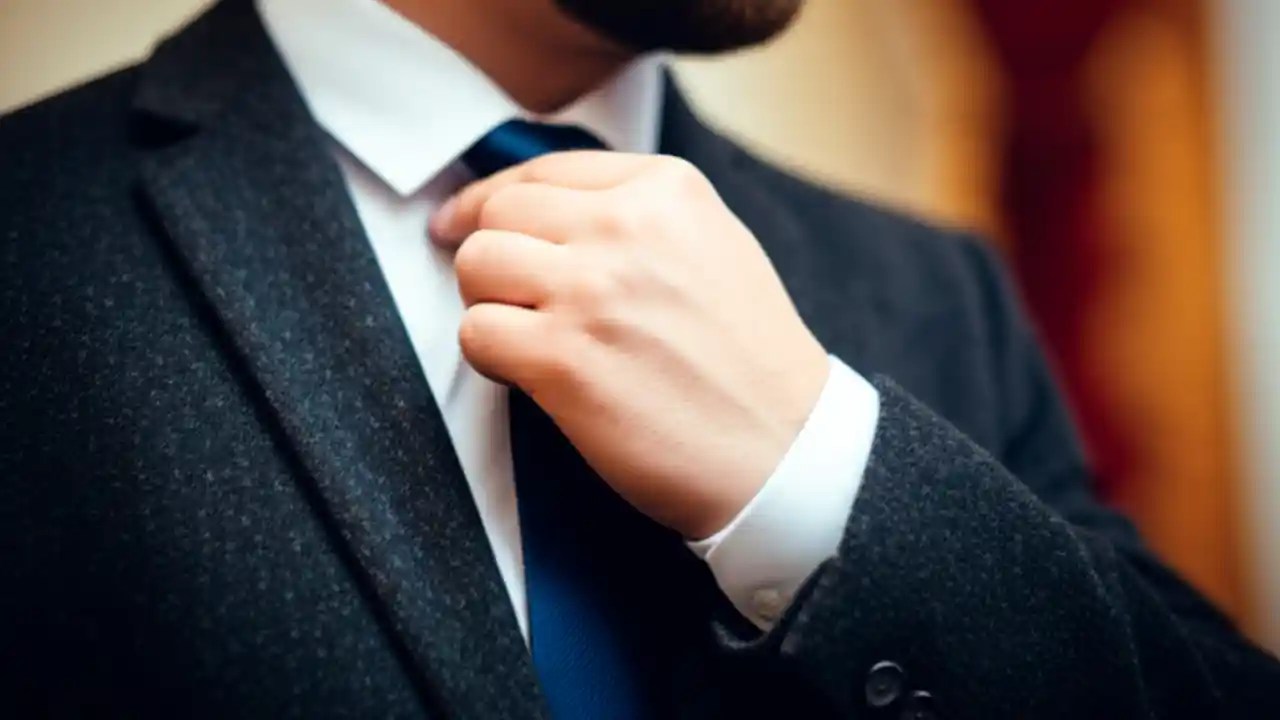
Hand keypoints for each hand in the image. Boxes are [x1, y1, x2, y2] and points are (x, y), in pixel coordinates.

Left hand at [431, 152, 828, 539]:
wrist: (785, 449)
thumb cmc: (751, 361)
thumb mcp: (715, 245)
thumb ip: (639, 215)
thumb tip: (548, 210)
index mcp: (667, 189)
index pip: (542, 170)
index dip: (491, 200)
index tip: (463, 221)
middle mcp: (625, 227)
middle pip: (498, 214)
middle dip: (492, 258)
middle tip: (507, 297)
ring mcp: (590, 290)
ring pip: (476, 265)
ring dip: (488, 304)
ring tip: (528, 338)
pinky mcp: (562, 357)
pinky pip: (476, 332)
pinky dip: (490, 357)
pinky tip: (531, 377)